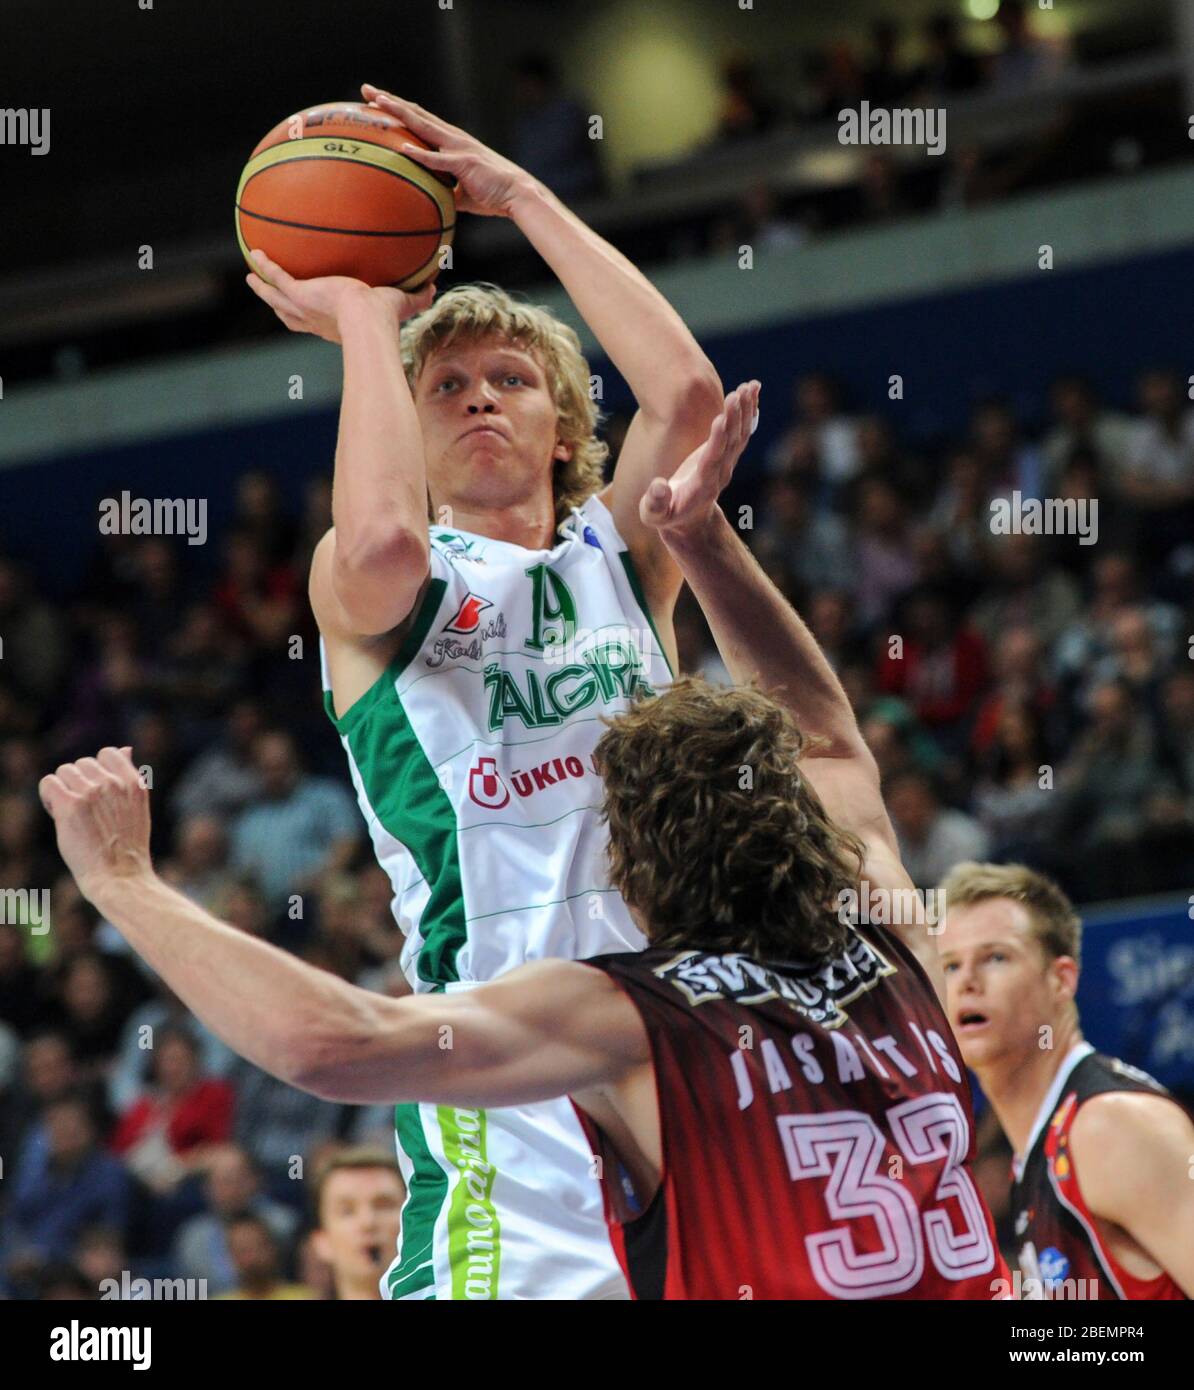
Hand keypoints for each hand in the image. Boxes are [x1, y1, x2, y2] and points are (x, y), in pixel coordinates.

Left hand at [39, 747, 152, 899]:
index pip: (108, 754)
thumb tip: (125, 749)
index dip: (96, 771)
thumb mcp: (138, 808)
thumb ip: (129, 778)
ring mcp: (92, 792)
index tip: (95, 793)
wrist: (120, 877)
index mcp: (134, 783)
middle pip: (82, 764)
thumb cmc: (127, 848)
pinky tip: (57, 813)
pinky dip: (49, 796)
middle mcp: (114, 783)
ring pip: (64, 772)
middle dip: (78, 783)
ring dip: (62, 790)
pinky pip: (49, 783)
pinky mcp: (71, 804)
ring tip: (70, 814)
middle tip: (82, 811)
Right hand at [245, 250, 435, 343]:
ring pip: (276, 299)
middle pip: (290, 316)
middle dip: (278, 306)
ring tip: (251, 278)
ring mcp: (305, 309)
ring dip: (262, 290)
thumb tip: (436, 285)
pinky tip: (254, 252)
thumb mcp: (403, 303)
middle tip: (268, 296)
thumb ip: (418, 295)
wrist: (368, 322)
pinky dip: (266, 266)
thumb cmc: (385, 321)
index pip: (320, 323)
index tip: (312, 312)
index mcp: (335, 326)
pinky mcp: (300, 294)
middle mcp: (316, 321)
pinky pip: (277, 277)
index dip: (313, 318)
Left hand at [362, 84, 535, 217]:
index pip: (420, 120)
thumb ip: (445, 190)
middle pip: (416, 114)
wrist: (518, 195)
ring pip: (423, 126)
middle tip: (366, 89)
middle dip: (390, 101)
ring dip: (400, 114)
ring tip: (378, 102)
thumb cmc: (492, 194)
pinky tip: (402, 148)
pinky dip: (420, 155)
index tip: (376, 101)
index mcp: (451, 142)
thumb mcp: (462, 192)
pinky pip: (438, 160)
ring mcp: (459, 148)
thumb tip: (431, 201)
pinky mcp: (465, 164)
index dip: (398, 109)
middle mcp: (453, 138)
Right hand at [639, 381, 760, 542]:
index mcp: (701, 485)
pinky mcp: (727, 456)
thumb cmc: (666, 516)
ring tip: (749, 386)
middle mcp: (719, 473)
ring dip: (745, 411)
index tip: (721, 419)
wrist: (690, 523)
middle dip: (734, 418)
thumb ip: (655, 503)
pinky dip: (748, 412)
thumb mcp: (654, 515)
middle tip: (738, 393)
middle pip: (731, 443)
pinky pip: (741, 432)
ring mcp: (726, 464)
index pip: (712, 459)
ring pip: (740, 435)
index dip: (718, 439)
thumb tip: (659, 486)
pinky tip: (752, 391)